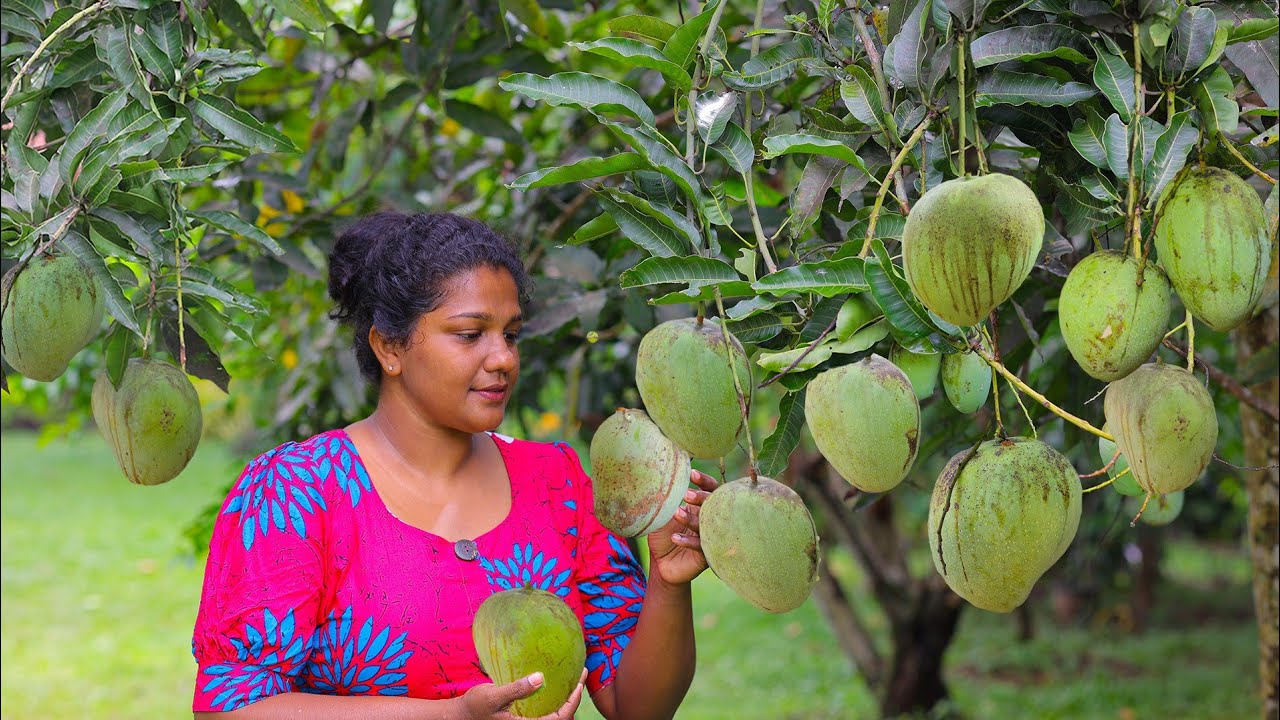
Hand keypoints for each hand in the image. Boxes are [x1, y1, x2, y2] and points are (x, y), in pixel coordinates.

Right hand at [457, 669, 587, 719]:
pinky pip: (545, 708)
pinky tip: (554, 681)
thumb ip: (516, 689)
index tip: (579, 682)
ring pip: (554, 713)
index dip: (573, 701)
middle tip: (581, 673)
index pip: (560, 718)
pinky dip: (554, 696)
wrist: (461, 716)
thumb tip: (540, 678)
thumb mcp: (493, 696)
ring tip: (572, 676)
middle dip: (574, 697)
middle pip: (561, 716)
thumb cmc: (475, 707)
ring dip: (566, 697)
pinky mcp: (523, 716)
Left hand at [646, 469, 718, 585]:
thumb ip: (667, 501)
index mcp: (700, 506)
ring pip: (706, 525)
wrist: (661, 564)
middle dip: (701, 497)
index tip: (692, 474)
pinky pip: (700, 546)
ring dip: (691, 518)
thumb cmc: (663, 535)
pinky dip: (687, 541)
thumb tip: (664, 481)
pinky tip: (675, 538)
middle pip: (713, 504)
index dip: (704, 480)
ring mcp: (709, 537)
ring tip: (676, 513)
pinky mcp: (706, 555)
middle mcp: (708, 520)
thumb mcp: (663, 515)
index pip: (710, 489)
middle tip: (687, 495)